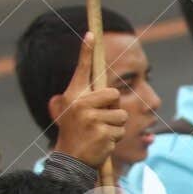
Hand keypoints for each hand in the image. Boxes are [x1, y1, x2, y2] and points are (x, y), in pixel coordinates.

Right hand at [54, 33, 127, 170]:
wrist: (71, 159)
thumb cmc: (76, 133)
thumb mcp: (74, 111)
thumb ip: (88, 98)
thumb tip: (108, 90)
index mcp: (73, 96)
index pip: (82, 70)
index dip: (86, 51)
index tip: (91, 34)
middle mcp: (80, 103)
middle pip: (114, 94)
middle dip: (114, 108)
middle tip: (101, 120)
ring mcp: (91, 118)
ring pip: (121, 114)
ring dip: (116, 126)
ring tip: (101, 132)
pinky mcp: (102, 131)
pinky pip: (121, 130)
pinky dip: (116, 138)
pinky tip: (102, 142)